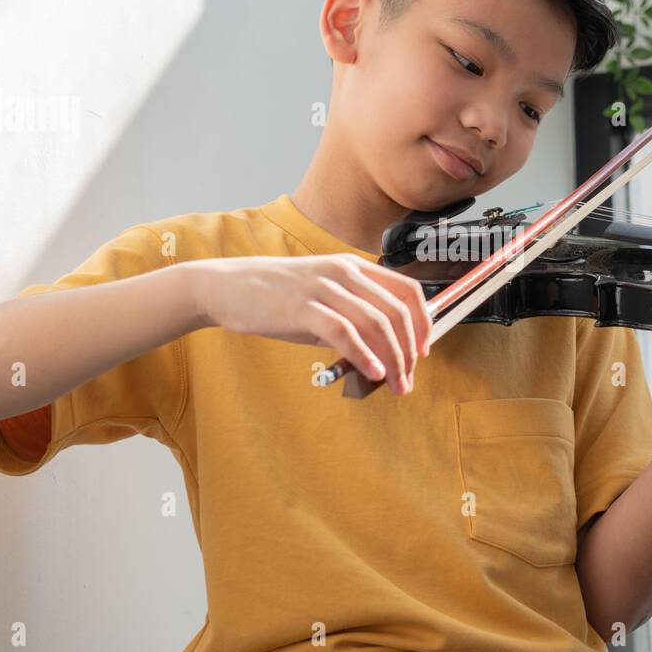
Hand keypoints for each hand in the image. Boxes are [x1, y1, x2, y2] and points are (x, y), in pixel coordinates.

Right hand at [192, 254, 432, 394]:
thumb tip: (381, 354)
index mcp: (353, 267)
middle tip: (408, 379)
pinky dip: (364, 355)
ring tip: (396, 384)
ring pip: (375, 323)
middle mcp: (344, 272)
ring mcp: (323, 288)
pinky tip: (373, 372)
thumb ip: (352, 320)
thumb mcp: (322, 300)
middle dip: (409, 351)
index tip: (423, 351)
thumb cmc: (276, 297)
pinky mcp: (303, 307)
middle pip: (395, 312)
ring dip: (392, 359)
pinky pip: (344, 332)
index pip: (407, 290)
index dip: (422, 322)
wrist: (227, 287)